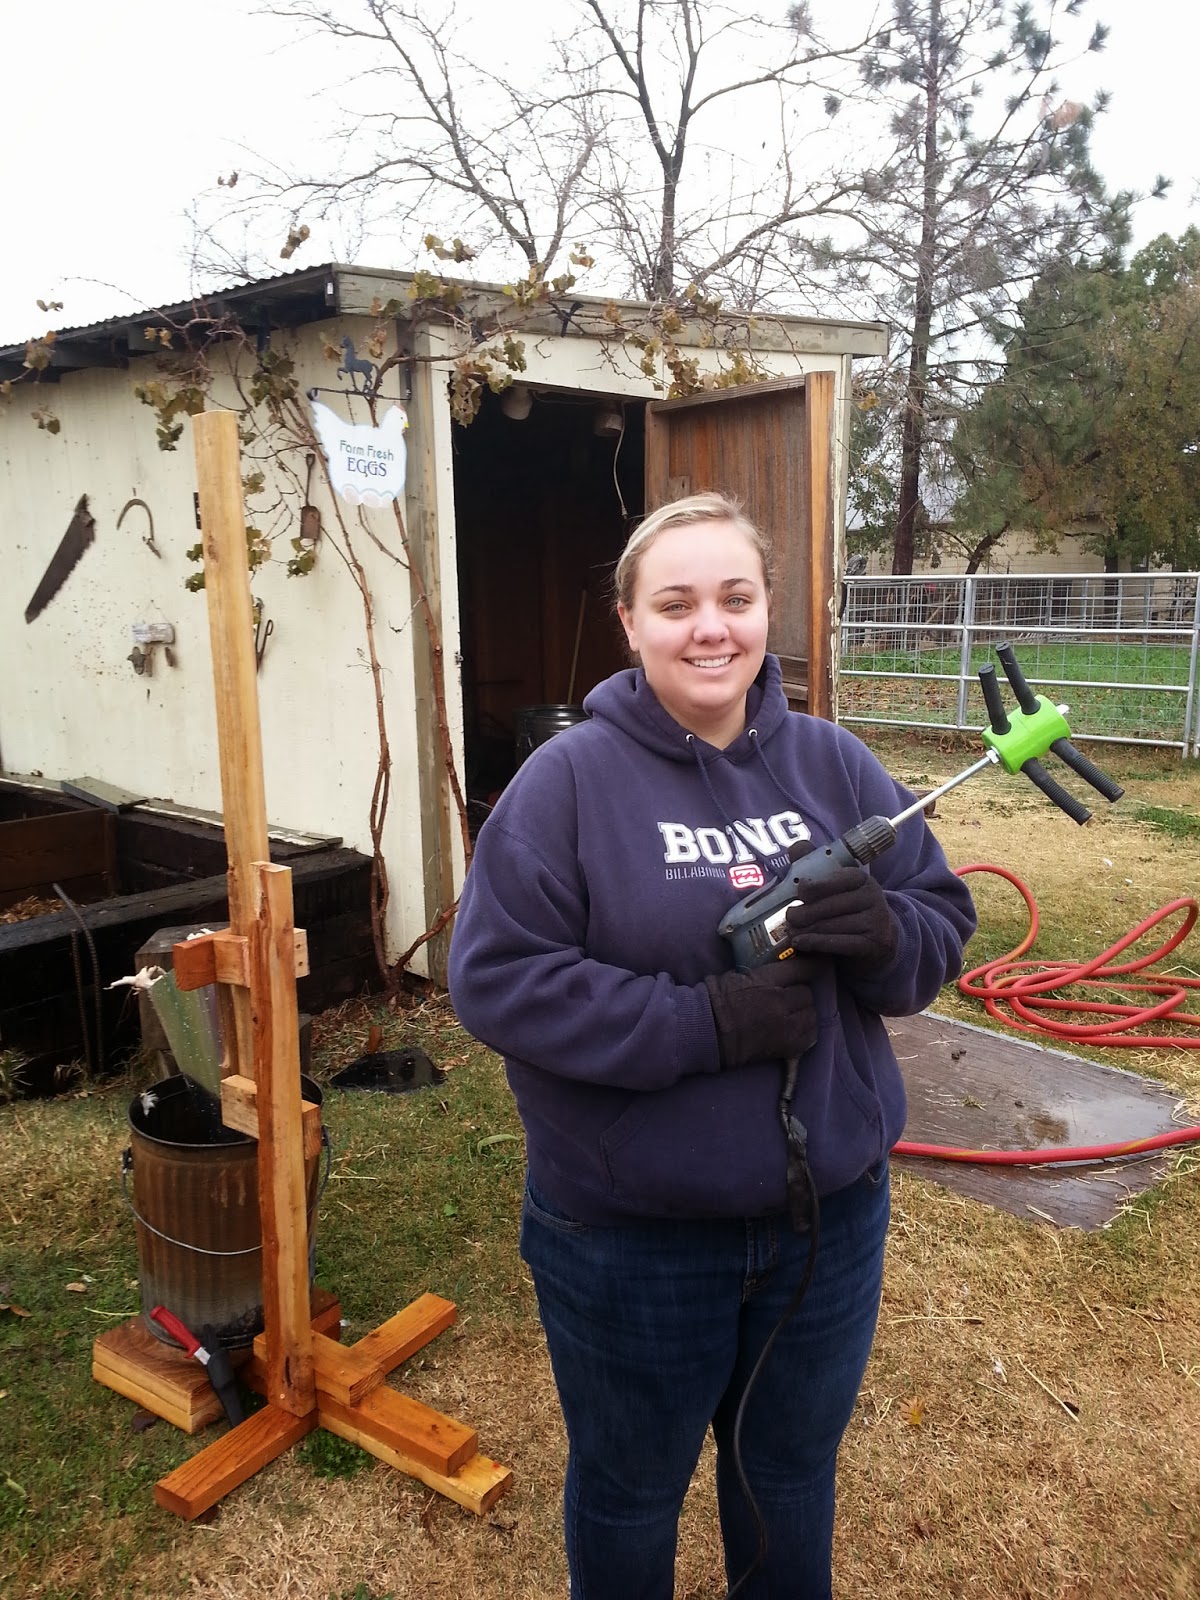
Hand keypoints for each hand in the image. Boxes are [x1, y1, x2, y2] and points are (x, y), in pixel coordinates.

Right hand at [704, 958, 820, 1068]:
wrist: (707, 1032)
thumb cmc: (717, 1001)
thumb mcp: (738, 974)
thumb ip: (766, 972)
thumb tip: (785, 967)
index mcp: (767, 980)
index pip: (803, 968)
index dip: (812, 965)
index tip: (816, 964)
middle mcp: (780, 1002)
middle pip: (807, 993)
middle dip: (799, 993)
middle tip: (787, 995)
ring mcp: (785, 1026)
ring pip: (811, 1014)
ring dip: (804, 1012)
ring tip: (791, 1013)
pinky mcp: (786, 1046)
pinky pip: (809, 1036)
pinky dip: (805, 1031)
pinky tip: (794, 1028)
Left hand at [783, 856, 898, 978]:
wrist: (878, 938)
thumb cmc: (847, 908)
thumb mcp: (835, 885)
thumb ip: (815, 865)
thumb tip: (797, 847)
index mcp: (861, 879)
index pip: (837, 880)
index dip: (817, 886)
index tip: (800, 891)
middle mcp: (873, 897)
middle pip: (831, 905)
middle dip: (805, 912)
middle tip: (789, 917)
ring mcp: (876, 921)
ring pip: (832, 925)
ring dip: (807, 929)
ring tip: (790, 931)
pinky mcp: (874, 944)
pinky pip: (840, 943)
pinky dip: (816, 943)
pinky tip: (800, 942)